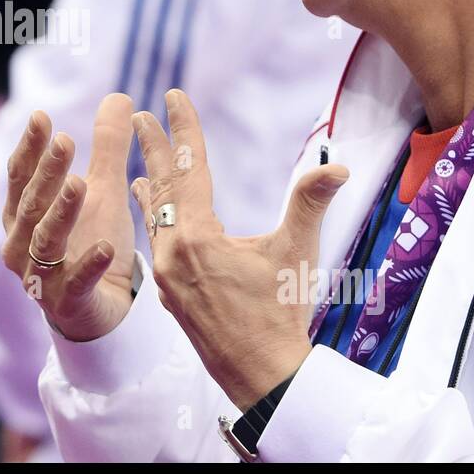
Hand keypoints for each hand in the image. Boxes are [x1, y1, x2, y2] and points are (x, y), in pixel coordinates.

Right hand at [1, 94, 137, 340]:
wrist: (102, 307)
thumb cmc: (92, 240)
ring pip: (46, 241)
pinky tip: (107, 247)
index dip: (30, 147)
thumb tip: (119, 96)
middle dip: (47, 173)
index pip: (20, 177)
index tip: (42, 117)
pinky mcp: (68, 303)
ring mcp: (41, 278)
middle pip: (31, 205)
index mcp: (22, 216)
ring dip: (62, 212)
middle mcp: (21, 246)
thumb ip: (107, 147)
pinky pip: (76, 283)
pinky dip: (89, 265)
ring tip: (81, 183)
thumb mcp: (103, 191)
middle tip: (65, 141)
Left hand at [131, 89, 348, 410]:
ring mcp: (167, 277)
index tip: (172, 96)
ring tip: (137, 164)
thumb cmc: (282, 314)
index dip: (184, 129)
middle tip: (137, 116)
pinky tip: (151, 217)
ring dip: (150, 187)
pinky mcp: (170, 296)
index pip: (189, 169)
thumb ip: (309, 204)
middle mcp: (172, 254)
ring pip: (155, 220)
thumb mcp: (296, 254)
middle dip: (153, 150)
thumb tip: (337, 165)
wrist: (263, 377)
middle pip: (162, 189)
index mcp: (197, 238)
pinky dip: (153, 222)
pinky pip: (155, 246)